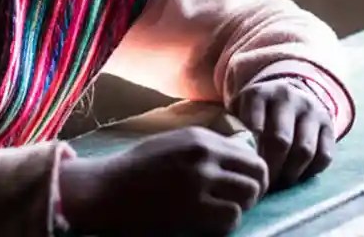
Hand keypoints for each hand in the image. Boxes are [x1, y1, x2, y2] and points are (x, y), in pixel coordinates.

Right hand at [58, 126, 268, 235]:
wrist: (105, 190)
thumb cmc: (136, 170)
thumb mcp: (173, 145)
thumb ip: (205, 149)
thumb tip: (238, 157)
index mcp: (201, 138)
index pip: (250, 154)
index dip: (251, 174)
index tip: (239, 187)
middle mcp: (205, 155)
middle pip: (258, 173)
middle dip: (253, 191)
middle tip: (238, 203)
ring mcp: (200, 181)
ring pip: (249, 194)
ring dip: (240, 207)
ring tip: (222, 213)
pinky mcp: (193, 208)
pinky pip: (232, 217)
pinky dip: (226, 224)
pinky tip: (209, 224)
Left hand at [230, 79, 334, 190]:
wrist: (288, 91)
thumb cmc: (256, 111)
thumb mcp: (239, 110)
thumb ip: (234, 129)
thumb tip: (233, 158)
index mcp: (260, 93)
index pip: (255, 127)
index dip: (251, 154)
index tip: (248, 169)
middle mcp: (288, 97)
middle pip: (281, 141)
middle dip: (271, 168)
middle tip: (264, 183)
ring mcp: (311, 110)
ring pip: (305, 150)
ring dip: (291, 173)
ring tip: (280, 182)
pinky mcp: (329, 124)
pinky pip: (324, 156)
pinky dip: (310, 172)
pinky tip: (297, 175)